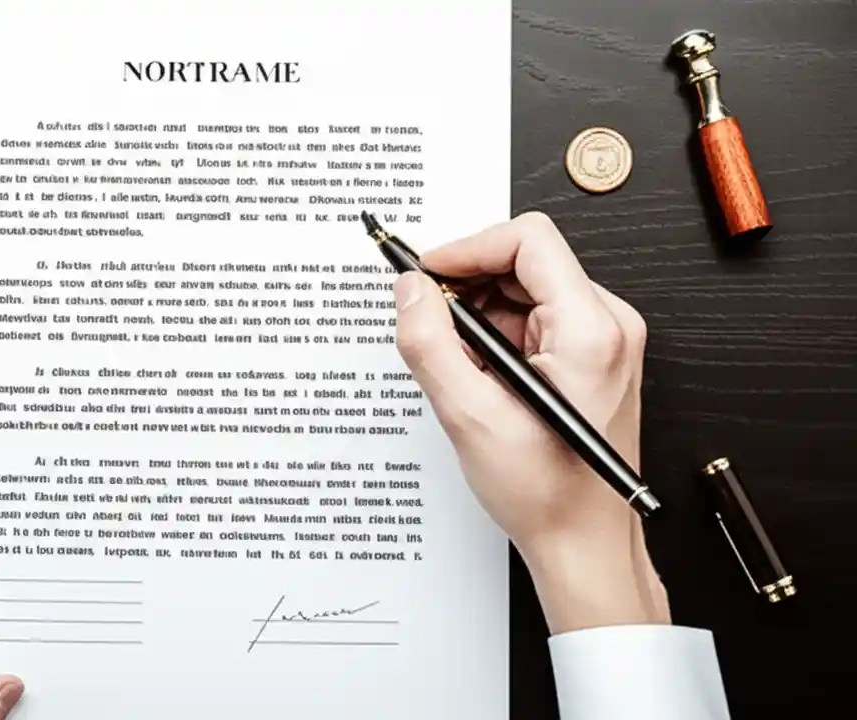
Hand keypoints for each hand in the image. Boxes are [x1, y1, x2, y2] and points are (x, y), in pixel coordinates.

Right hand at [393, 212, 668, 633]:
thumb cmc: (546, 494)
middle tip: (431, 324)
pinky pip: (537, 319)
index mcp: (590, 330)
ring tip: (459, 366)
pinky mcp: (594, 357)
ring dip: (481, 315)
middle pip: (527, 261)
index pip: (528, 240)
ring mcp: (605, 341)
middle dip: (469, 286)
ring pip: (528, 291)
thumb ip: (430, 344)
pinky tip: (481, 379)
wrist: (584, 544)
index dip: (467, 249)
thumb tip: (410, 290)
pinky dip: (499, 336)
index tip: (426, 274)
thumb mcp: (469, 416)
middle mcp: (609, 325)